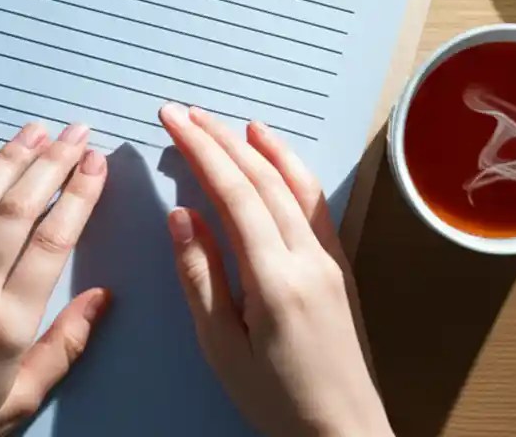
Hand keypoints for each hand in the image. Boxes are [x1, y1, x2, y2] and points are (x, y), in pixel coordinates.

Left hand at [0, 122, 109, 436]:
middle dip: (52, 164)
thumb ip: (66, 344)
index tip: (96, 165)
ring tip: (36, 132)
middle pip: (18, 210)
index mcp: (8, 324)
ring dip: (9, 160)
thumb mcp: (22, 398)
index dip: (79, 195)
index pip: (54, 240)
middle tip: (76, 134)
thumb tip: (102, 298)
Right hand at [160, 104, 392, 436]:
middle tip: (185, 111)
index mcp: (275, 279)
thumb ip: (200, 276)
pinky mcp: (340, 267)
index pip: (233, 193)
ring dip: (259, 147)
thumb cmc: (276, 399)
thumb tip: (181, 214)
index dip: (200, 149)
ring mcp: (330, 259)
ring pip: (294, 184)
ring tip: (230, 121)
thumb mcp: (222, 347)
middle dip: (220, 139)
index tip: (172, 119)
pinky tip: (277, 159)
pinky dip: (293, 171)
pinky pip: (315, 204)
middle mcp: (309, 258)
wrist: (343, 432)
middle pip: (262, 179)